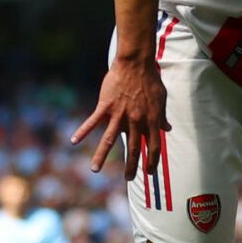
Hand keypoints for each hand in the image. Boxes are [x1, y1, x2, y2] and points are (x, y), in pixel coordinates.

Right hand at [72, 57, 170, 177]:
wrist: (136, 63)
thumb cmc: (150, 81)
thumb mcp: (161, 100)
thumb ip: (161, 117)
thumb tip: (167, 129)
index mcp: (151, 119)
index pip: (154, 145)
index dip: (152, 160)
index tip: (149, 172)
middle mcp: (136, 120)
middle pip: (134, 147)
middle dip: (131, 165)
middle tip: (128, 179)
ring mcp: (120, 114)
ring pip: (109, 139)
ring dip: (101, 156)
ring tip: (95, 170)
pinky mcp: (106, 106)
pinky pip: (93, 121)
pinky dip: (83, 131)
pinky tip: (73, 141)